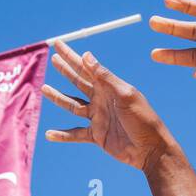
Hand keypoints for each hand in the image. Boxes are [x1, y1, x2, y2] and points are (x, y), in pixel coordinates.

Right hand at [42, 41, 175, 171]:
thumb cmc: (144, 120)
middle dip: (66, 70)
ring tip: (44, 89)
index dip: (72, 56)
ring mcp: (99, 118)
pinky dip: (63, 135)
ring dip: (59, 98)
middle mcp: (102, 100)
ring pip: (73, 106)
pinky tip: (49, 134)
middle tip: (53, 58)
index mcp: (109, 88)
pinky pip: (76, 134)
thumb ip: (105, 77)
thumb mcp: (126, 95)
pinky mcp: (98, 136)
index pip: (87, 68)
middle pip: (79, 82)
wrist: (151, 150)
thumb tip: (87, 55)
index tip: (59, 45)